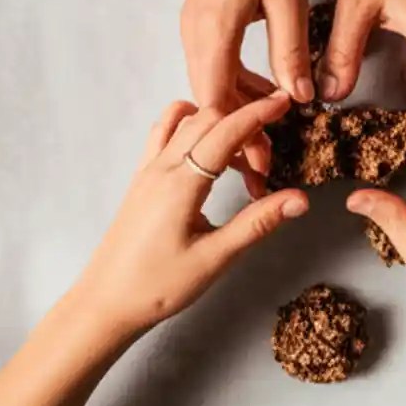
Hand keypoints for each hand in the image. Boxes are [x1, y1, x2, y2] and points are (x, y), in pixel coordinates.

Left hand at [77, 96, 308, 334]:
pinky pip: (164, 136)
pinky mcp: (141, 181)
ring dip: (215, 121)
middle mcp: (160, 168)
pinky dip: (191, 130)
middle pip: (205, 117)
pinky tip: (209, 157)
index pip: (225, 131)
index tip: (284, 101)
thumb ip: (257, 223)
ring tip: (243, 149)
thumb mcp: (214, 258)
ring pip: (182, 121)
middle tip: (272, 143)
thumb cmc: (157, 287)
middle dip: (242, 117)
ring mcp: (147, 171)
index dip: (258, 113)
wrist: (105, 304)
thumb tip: (299, 199)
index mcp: (180, 184)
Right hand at [180, 0, 311, 193]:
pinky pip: (217, 64)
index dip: (238, 139)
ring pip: (213, 84)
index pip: (216, 105)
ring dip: (239, 111)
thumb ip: (291, 52)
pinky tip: (268, 94)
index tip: (262, 164)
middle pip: (210, 102)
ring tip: (270, 139)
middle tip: (266, 167)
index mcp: (212, 34)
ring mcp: (195, 26)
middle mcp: (194, 34)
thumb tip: (300, 98)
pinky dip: (238, 85)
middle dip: (236, 136)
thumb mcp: (288, 0)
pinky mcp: (204, 17)